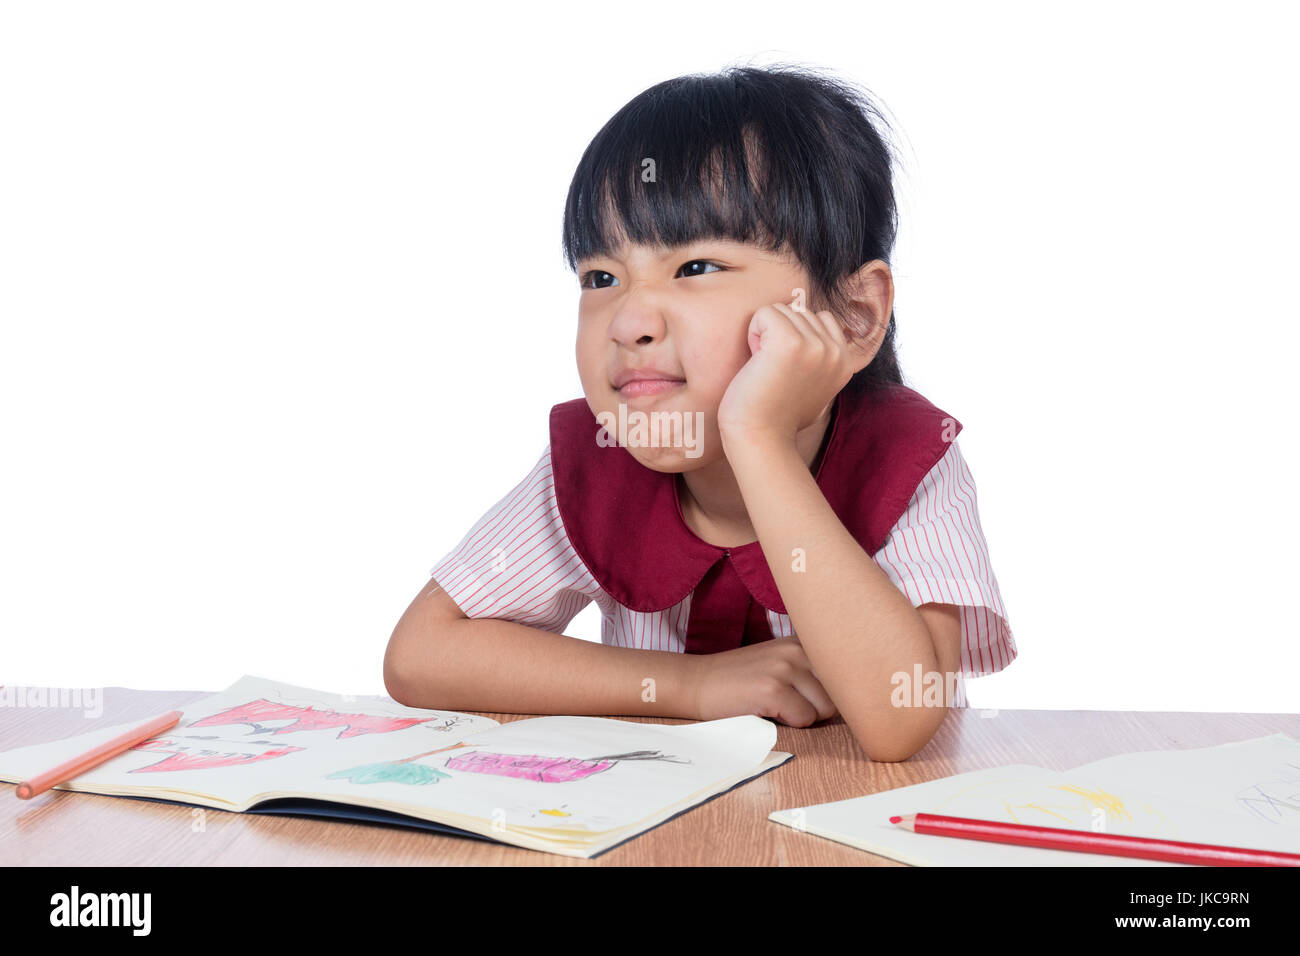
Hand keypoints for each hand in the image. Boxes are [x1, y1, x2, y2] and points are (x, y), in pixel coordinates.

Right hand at [691, 636, 839, 726]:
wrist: (696, 683)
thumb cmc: (742, 680)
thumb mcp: (779, 662)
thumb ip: (812, 670)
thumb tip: (857, 696)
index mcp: (802, 640)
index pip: (848, 667)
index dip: (844, 690)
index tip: (842, 694)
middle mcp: (797, 649)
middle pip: (840, 693)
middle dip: (820, 706)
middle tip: (791, 703)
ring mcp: (785, 667)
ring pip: (825, 709)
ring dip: (804, 716)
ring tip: (778, 705)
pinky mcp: (773, 689)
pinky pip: (804, 719)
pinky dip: (789, 723)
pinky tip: (767, 710)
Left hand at [715, 301, 880, 445]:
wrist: (760, 438)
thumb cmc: (777, 416)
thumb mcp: (815, 386)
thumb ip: (822, 359)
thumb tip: (816, 322)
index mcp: (846, 361)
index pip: (819, 318)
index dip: (795, 337)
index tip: (787, 371)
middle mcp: (836, 352)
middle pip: (799, 311)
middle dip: (779, 334)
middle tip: (773, 372)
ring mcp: (816, 346)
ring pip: (782, 310)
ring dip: (764, 334)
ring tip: (765, 368)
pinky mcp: (789, 342)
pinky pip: (765, 313)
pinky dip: (753, 332)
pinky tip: (756, 361)